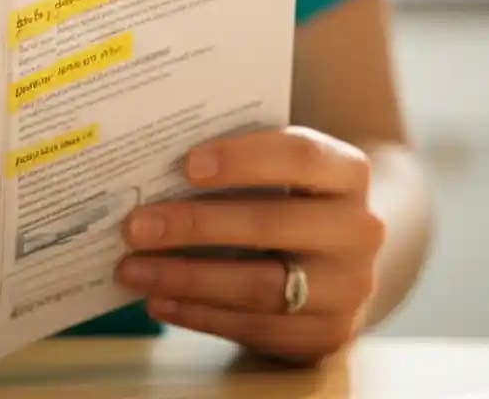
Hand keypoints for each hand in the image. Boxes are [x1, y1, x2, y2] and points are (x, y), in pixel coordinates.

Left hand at [115, 127, 384, 363]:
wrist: (342, 258)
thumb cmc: (288, 198)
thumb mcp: (280, 172)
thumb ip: (234, 164)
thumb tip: (148, 166)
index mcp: (347, 172)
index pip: (300, 156)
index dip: (243, 159)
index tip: (186, 164)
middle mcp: (357, 230)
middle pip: (270, 225)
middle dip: (195, 226)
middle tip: (135, 226)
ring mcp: (347, 287)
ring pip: (258, 285)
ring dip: (185, 278)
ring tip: (132, 270)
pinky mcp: (326, 333)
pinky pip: (254, 327)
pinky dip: (198, 314)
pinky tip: (157, 301)